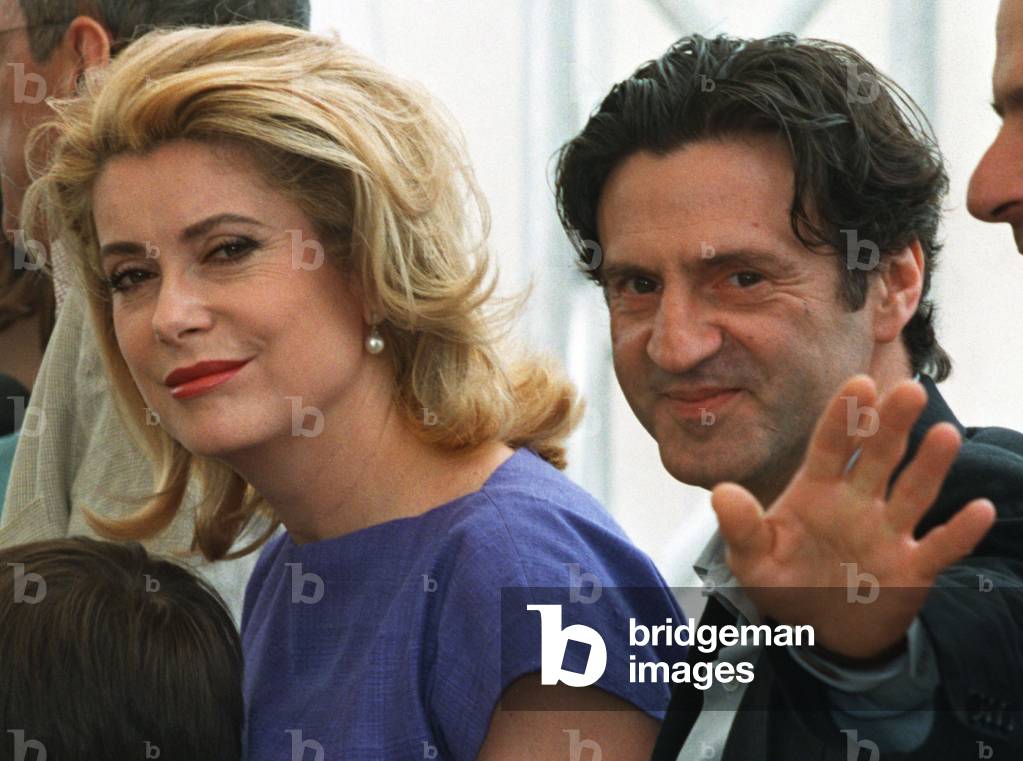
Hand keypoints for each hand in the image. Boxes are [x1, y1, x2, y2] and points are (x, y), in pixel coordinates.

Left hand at [711, 375, 995, 659]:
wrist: (817, 631)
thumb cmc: (785, 583)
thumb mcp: (752, 559)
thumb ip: (741, 527)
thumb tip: (721, 492)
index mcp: (817, 490)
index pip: (831, 445)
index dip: (844, 416)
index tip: (857, 385)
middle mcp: (857, 502)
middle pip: (878, 456)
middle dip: (891, 423)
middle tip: (908, 389)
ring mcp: (887, 532)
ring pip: (913, 492)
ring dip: (930, 465)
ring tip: (944, 435)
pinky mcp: (912, 568)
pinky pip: (940, 547)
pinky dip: (959, 532)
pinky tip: (979, 510)